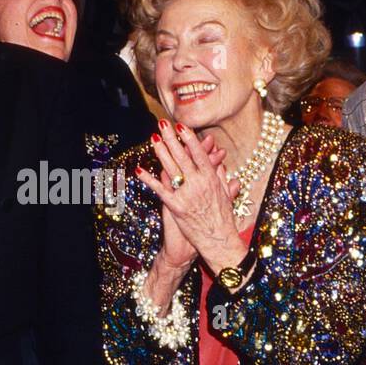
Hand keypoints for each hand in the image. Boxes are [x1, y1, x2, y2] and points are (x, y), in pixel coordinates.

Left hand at [136, 122, 242, 271]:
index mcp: (211, 178)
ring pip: (170, 168)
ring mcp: (186, 194)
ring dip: (160, 152)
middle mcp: (198, 183)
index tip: (181, 126)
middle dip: (171, 139)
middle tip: (162, 125)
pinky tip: (139, 170)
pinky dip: (148, 179)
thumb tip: (220, 164)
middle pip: (182, 156)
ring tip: (152, 139)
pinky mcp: (175, 206)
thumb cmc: (223, 218)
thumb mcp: (226, 195)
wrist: (218, 240)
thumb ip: (222, 178)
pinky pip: (159, 189)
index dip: (189, 138)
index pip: (198, 153)